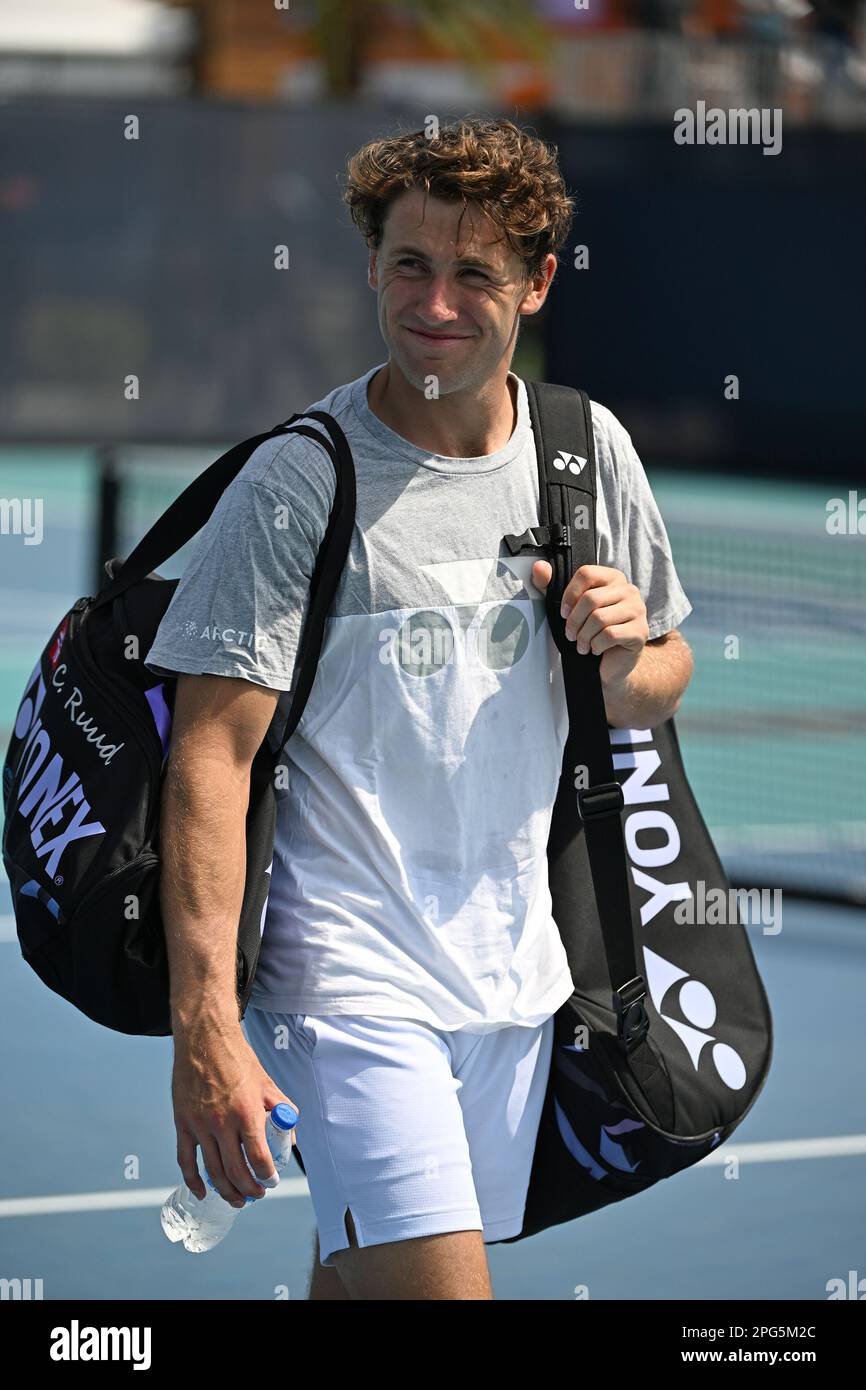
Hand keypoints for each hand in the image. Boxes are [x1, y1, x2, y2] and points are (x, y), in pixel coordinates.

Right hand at [172, 1024, 298, 1207]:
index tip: (272, 1182)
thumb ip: (282, 1111)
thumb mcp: (267, 1084)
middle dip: (249, 1189)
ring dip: (226, 1191)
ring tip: (238, 1199)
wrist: (205, 1040)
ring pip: (212, 1170)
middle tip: (257, 1195)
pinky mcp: (183, 1123)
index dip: (267, 1176)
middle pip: (236, 1170)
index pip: (259, 1157)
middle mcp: (222, 1121)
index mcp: (247, 1111)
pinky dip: (193, 1181)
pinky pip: (186, 1159)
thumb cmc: (239, 1060)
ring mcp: (200, 1124)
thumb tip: (292, 1138)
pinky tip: (203, 1192)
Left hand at [532, 560, 648, 686]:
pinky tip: (595, 650)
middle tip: (570, 635)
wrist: (611, 663)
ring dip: (584, 636)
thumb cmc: (589, 631)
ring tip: (582, 645)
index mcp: (613, 578)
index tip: (563, 613)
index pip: (586, 573)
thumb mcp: (568, 607)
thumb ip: (550, 585)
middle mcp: (629, 590)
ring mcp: (638, 610)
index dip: (569, 594)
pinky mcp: (640, 632)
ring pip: (599, 618)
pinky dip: (596, 645)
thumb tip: (538, 566)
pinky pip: (610, 635)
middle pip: (591, 598)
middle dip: (574, 621)